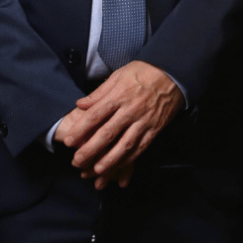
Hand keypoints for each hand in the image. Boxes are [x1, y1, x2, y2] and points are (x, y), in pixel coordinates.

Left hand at [54, 61, 182, 188]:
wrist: (173, 73)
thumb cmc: (143, 72)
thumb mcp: (119, 75)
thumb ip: (99, 92)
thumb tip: (80, 104)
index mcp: (119, 95)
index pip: (96, 115)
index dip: (81, 129)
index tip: (69, 141)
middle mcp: (130, 110)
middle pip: (107, 133)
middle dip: (90, 150)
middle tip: (76, 161)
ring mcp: (143, 121)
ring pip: (124, 145)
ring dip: (109, 160)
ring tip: (96, 171)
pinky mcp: (154, 129)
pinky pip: (140, 147)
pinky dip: (129, 159)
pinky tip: (119, 166)